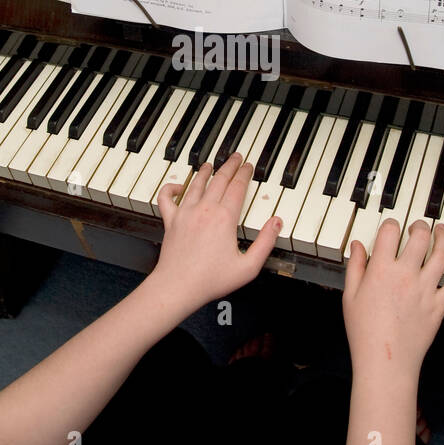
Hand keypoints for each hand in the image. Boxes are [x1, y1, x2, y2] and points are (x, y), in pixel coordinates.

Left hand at [150, 152, 279, 311]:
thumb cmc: (211, 280)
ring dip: (205, 171)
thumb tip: (276, 222)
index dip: (245, 174)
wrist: (178, 287)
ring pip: (196, 184)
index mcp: (224, 218)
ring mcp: (185, 213)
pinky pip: (167, 198)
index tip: (249, 166)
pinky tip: (178, 186)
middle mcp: (204, 210)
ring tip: (211, 164)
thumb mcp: (248, 267)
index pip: (237, 187)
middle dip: (230, 166)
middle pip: (219, 179)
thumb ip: (266, 242)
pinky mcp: (171, 221)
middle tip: (236, 157)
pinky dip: (171, 188)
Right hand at [342, 218, 443, 381]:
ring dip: (443, 237)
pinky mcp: (439, 305)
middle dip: (419, 226)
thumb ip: (355, 267)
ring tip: (441, 231)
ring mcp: (426, 289)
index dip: (391, 225)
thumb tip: (358, 246)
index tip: (391, 229)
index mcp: (381, 270)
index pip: (390, 232)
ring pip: (442, 254)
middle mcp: (406, 275)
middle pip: (420, 237)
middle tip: (418, 227)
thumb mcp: (350, 296)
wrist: (385, 361)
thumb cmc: (365, 333)